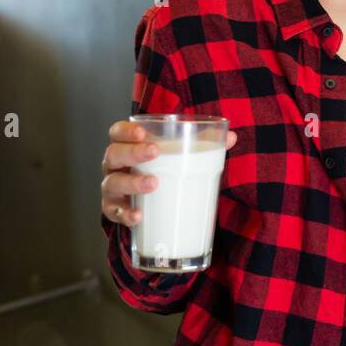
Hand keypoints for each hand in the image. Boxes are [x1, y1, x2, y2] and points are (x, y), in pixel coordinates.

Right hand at [100, 120, 237, 227]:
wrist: (154, 202)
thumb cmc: (165, 170)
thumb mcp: (182, 155)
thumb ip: (204, 144)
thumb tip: (233, 137)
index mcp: (128, 146)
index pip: (117, 132)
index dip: (125, 130)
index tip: (141, 131)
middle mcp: (115, 166)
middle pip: (114, 154)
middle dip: (132, 152)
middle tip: (154, 153)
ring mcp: (112, 188)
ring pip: (112, 183)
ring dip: (132, 183)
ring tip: (153, 184)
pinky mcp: (114, 210)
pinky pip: (114, 213)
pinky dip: (125, 215)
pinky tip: (139, 216)